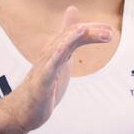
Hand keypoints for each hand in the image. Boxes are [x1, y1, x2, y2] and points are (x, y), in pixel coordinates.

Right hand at [0, 6, 112, 133]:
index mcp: (57, 51)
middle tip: (109, 33)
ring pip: (58, 48)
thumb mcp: (61, 60)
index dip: (92, 30)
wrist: (24, 109)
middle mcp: (50, 55)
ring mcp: (44, 68)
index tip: (109, 31)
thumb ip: (70, 42)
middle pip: (69, 37)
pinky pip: (48, 68)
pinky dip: (55, 56)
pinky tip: (63, 49)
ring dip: (72, 38)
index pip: (74, 33)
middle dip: (89, 32)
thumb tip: (76, 24)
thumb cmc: (43, 84)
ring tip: (86, 30)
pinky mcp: (40, 82)